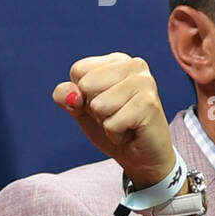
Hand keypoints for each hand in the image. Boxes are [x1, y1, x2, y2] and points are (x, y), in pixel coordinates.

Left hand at [55, 54, 175, 188]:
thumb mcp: (79, 108)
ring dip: (105, 122)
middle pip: (86, 86)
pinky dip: (115, 134)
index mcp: (117, 60)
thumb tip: (73, 96)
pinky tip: (130, 131)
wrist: (140, 155)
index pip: (78, 70)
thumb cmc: (111, 125)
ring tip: (123, 122)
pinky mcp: (149, 105)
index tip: (101, 102)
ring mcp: (145, 83)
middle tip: (114, 114)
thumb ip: (65, 96)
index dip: (81, 93)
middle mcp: (135, 65)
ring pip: (98, 105)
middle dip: (93, 108)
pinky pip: (111, 124)